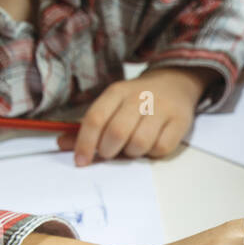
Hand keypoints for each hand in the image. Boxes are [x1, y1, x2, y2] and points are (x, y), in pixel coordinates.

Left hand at [57, 66, 216, 164]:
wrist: (175, 83)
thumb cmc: (137, 101)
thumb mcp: (112, 105)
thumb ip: (90, 126)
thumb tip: (63, 144)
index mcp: (117, 92)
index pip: (95, 118)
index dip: (85, 143)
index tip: (81, 161)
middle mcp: (139, 97)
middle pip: (117, 132)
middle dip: (108, 150)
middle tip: (109, 152)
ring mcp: (162, 108)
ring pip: (140, 143)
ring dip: (132, 153)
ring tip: (132, 147)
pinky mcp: (180, 121)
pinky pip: (161, 148)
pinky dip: (153, 153)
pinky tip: (151, 145)